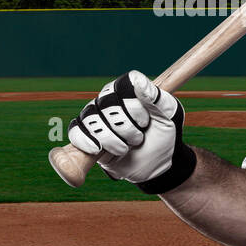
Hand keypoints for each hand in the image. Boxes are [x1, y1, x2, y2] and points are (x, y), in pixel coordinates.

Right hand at [67, 70, 197, 193]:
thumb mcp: (169, 116)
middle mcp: (110, 99)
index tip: (146, 121)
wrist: (157, 164)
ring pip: (92, 120)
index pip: (124, 85)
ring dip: (112, 139)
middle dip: (126, 127)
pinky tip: (98, 149)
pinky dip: (86, 141)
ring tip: (125, 148)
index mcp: (130, 89)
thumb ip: (155, 97)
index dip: (134, 106)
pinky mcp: (86, 134)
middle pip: (107, 104)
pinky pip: (76, 131)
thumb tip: (137, 81)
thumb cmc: (165, 135)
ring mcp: (96, 116)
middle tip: (138, 138)